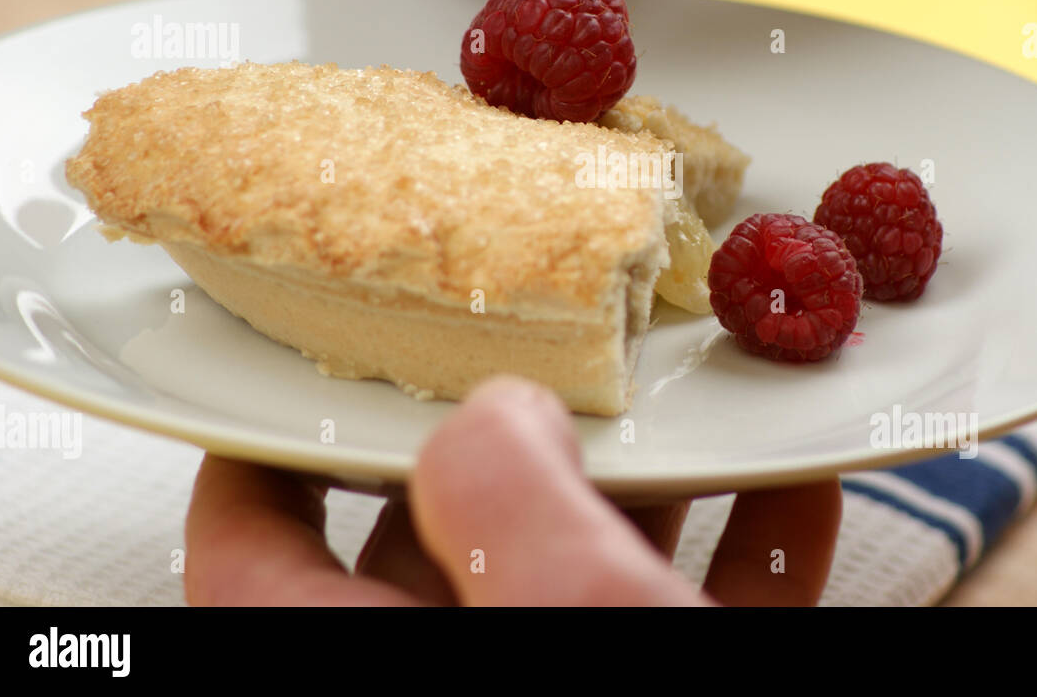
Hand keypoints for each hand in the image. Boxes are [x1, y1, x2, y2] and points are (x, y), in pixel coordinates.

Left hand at [184, 377, 841, 604]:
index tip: (294, 389)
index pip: (250, 559)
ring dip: (644, 498)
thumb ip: (506, 496)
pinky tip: (786, 502)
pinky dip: (740, 560)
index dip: (259, 459)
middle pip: (441, 550)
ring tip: (681, 423)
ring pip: (578, 581)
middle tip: (535, 370)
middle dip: (503, 452)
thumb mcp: (576, 620)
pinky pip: (690, 622)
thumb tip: (497, 412)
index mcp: (380, 681)